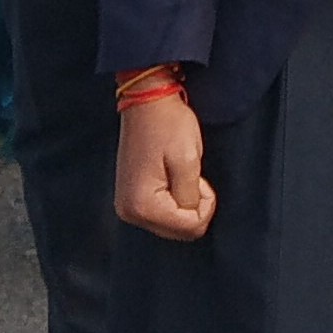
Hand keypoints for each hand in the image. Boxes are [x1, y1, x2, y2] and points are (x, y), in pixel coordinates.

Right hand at [116, 94, 213, 239]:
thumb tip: (193, 218)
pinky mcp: (129, 199)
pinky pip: (160, 214)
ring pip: (170, 224)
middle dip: (193, 206)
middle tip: (191, 175)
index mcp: (142, 206)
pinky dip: (172, 200)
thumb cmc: (168, 125)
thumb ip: (191, 196)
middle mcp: (129, 213)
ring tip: (179, 173)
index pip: (189, 227)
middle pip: (178, 231)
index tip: (201, 177)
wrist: (146, 102)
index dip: (205, 204)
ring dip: (183, 203)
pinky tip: (170, 177)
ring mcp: (126, 207)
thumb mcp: (188, 160)